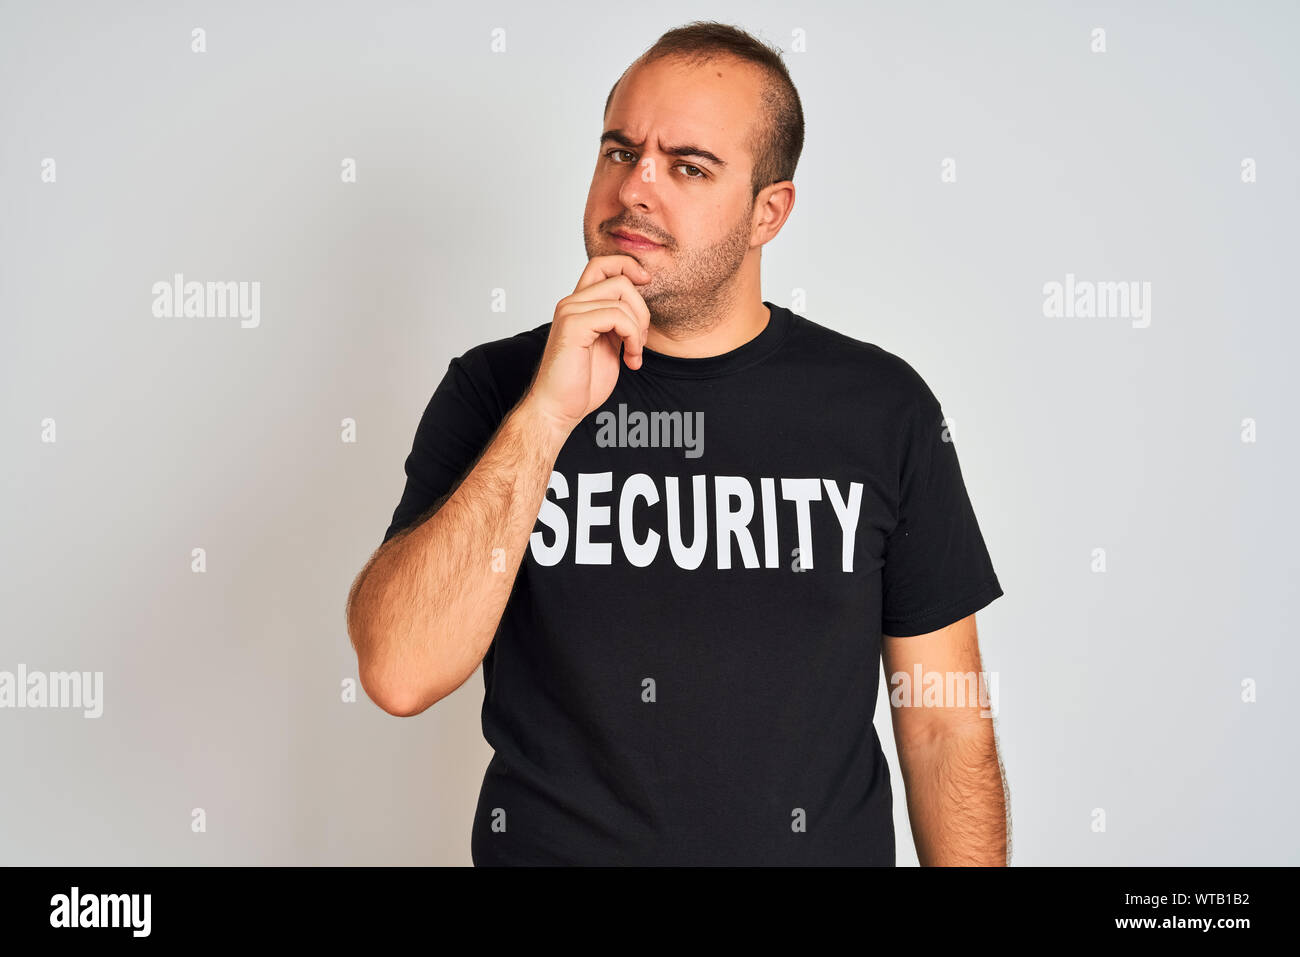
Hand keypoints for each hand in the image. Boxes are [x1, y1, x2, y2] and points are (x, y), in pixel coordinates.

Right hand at [525, 255, 651, 434]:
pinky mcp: (573, 325)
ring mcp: (571, 311)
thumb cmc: (581, 384)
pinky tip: (629, 360)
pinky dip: (633, 337)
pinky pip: (618, 316)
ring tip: (633, 354)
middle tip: (640, 341)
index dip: (629, 266)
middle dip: (642, 310)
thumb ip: (620, 322)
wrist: (559, 409)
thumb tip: (641, 305)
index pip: (603, 264)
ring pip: (623, 295)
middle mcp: (572, 303)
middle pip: (620, 278)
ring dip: (639, 328)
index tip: (646, 286)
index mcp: (580, 305)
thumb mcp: (609, 345)